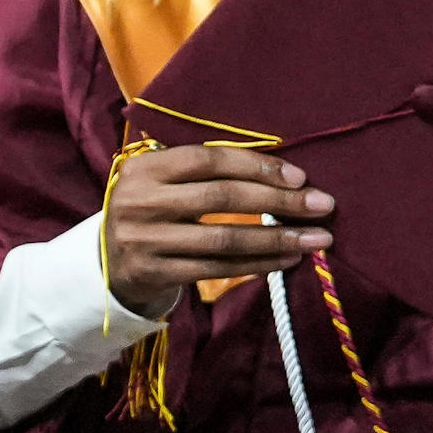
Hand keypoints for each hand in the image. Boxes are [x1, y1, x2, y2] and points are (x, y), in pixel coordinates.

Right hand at [101, 144, 330, 316]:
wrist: (109, 261)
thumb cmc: (153, 211)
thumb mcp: (162, 181)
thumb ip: (205, 172)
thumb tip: (284, 174)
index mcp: (144, 167)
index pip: (208, 160)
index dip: (257, 166)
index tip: (300, 176)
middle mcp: (140, 201)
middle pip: (221, 197)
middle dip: (279, 201)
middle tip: (323, 205)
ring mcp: (146, 240)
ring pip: (224, 239)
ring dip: (277, 238)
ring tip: (317, 238)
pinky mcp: (155, 273)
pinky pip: (218, 269)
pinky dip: (259, 264)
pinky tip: (288, 259)